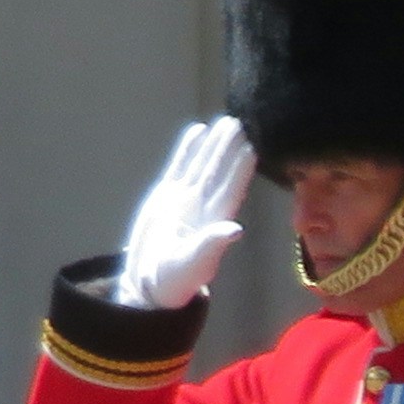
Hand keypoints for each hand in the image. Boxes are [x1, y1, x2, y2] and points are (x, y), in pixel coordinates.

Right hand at [112, 117, 256, 309]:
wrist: (150, 282)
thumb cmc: (175, 280)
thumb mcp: (194, 264)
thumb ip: (212, 245)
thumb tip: (236, 229)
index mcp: (215, 221)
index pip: (231, 189)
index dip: (241, 169)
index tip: (253, 147)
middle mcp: (204, 206)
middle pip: (219, 171)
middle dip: (231, 148)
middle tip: (242, 122)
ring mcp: (186, 198)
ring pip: (202, 165)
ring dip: (214, 144)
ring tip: (226, 121)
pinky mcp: (166, 195)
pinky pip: (179, 167)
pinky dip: (188, 150)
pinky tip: (197, 131)